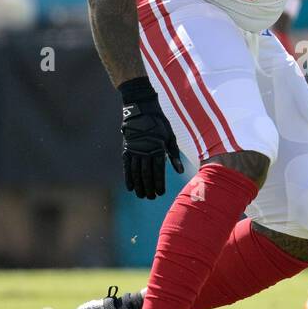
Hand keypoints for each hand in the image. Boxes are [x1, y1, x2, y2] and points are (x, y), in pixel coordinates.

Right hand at [119, 78, 184, 198]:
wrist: (141, 110)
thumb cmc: (160, 124)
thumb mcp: (170, 137)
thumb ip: (174, 155)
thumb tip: (180, 171)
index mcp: (158, 148)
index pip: (158, 171)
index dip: (159, 183)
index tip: (161, 193)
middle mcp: (145, 151)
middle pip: (146, 174)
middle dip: (149, 187)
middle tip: (151, 198)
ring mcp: (134, 151)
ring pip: (136, 172)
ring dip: (139, 185)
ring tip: (141, 196)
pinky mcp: (126, 149)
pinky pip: (127, 167)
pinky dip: (128, 177)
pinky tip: (130, 187)